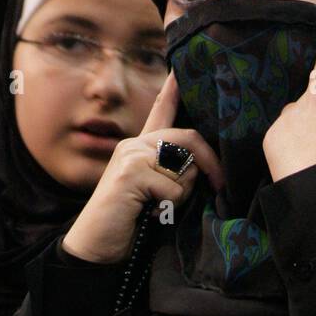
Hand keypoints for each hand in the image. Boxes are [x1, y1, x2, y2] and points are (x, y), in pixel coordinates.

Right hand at [61, 73, 224, 264]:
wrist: (95, 248)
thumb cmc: (129, 222)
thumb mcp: (154, 192)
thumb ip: (173, 173)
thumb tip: (201, 167)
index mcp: (141, 147)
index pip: (161, 110)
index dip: (173, 88)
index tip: (181, 67)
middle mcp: (135, 144)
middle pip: (188, 138)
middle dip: (210, 163)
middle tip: (220, 185)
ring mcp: (131, 155)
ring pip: (183, 168)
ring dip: (180, 195)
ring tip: (158, 208)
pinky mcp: (130, 172)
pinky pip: (173, 189)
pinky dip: (168, 207)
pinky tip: (147, 213)